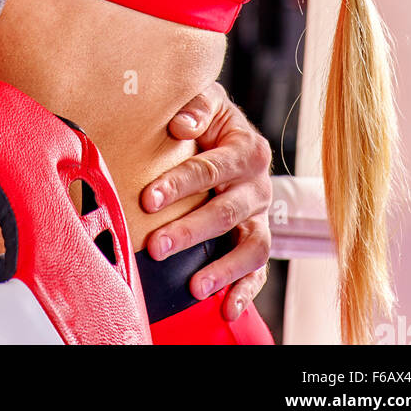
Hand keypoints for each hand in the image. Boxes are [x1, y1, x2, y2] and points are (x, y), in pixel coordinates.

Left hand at [139, 83, 271, 321]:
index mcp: (247, 149)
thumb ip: (196, 106)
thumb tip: (178, 125)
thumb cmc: (211, 119)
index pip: (210, 169)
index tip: (148, 199)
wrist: (232, 132)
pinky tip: (226, 309)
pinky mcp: (259, 239)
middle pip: (226, 212)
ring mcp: (262, 217)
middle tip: (157, 246)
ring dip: (222, 269)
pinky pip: (259, 271)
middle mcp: (259, 186)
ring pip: (251, 248)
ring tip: (194, 287)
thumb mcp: (208, 100)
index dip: (179, 184)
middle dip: (190, 231)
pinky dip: (245, 292)